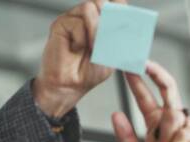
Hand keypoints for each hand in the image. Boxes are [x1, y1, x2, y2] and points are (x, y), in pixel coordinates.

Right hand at [33, 0, 120, 117]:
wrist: (70, 85)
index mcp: (101, 22)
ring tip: (92, 49)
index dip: (120, 8)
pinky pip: (77, 23)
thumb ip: (118, 37)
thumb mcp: (112, 55)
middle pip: (102, 2)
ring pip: (90, 8)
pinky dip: (82, 39)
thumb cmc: (89, 72)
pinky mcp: (61, 23)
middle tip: (109, 39)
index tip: (128, 19)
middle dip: (110, 20)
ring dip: (95, 32)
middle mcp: (87, 17)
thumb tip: (126, 23)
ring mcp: (73, 18)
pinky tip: (77, 49)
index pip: (115, 4)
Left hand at [111, 61, 189, 141]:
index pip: (146, 98)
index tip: (126, 66)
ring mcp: (188, 129)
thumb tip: (116, 114)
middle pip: (167, 90)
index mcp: (156, 125)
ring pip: (174, 115)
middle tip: (142, 62)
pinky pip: (185, 131)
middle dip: (155, 74)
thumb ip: (125, 137)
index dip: (137, 82)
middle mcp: (173, 124)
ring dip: (166, 134)